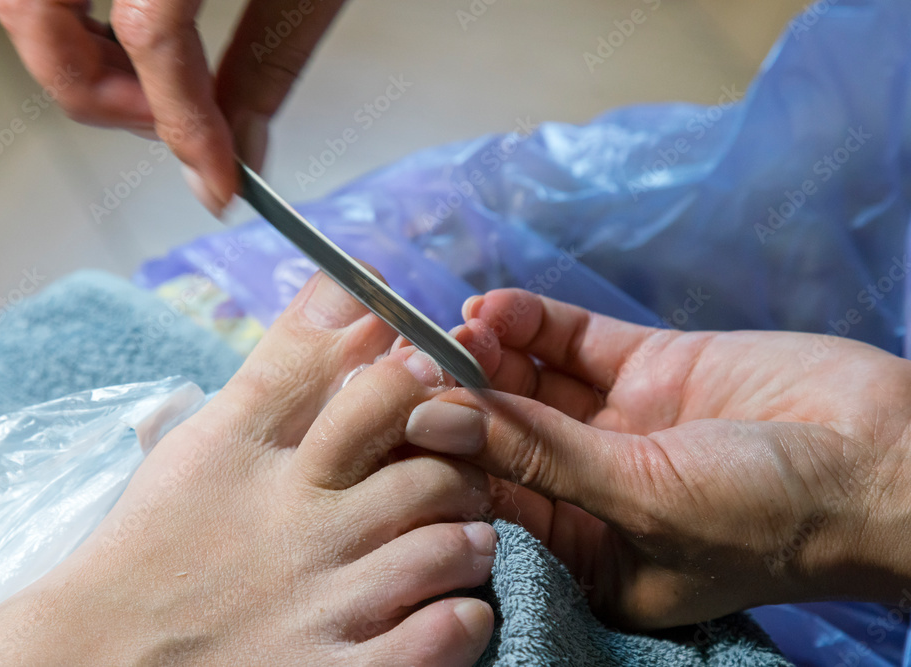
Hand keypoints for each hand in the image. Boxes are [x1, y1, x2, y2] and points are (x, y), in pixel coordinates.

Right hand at [0, 0, 345, 213]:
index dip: (180, 122)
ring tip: (146, 86)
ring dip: (72, 53)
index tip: (215, 178)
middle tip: (166, 131)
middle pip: (34, 9)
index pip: (152, 29)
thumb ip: (269, 62)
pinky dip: (69, 13)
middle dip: (98, 94)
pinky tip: (121, 32)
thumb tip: (241, 149)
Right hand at [0, 271, 495, 665]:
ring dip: (468, 541)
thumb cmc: (164, 537)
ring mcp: (327, 610)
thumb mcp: (213, 436)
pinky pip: (445, 637)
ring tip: (452, 541)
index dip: (426, 386)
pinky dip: (463, 618)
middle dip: (460, 470)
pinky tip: (445, 606)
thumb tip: (351, 285)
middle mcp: (307, 531)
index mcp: (276, 464)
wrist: (106, 656)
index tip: (429, 397)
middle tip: (449, 478)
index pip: (383, 393)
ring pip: (452, 550)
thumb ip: (287, 360)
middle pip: (434, 472)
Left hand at [405, 288, 910, 628]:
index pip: (488, 503)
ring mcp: (615, 422)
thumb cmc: (775, 517)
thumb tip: (434, 420)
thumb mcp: (644, 498)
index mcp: (586, 550)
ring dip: (486, 354)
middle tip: (406, 364)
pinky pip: (572, 341)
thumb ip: (536, 455)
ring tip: (455, 330)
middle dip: (454, 399)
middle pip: (498, 436)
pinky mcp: (645, 367)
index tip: (392, 421)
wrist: (886, 459)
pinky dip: (531, 322)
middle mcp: (591, 485)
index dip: (440, 462)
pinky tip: (496, 308)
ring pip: (526, 383)